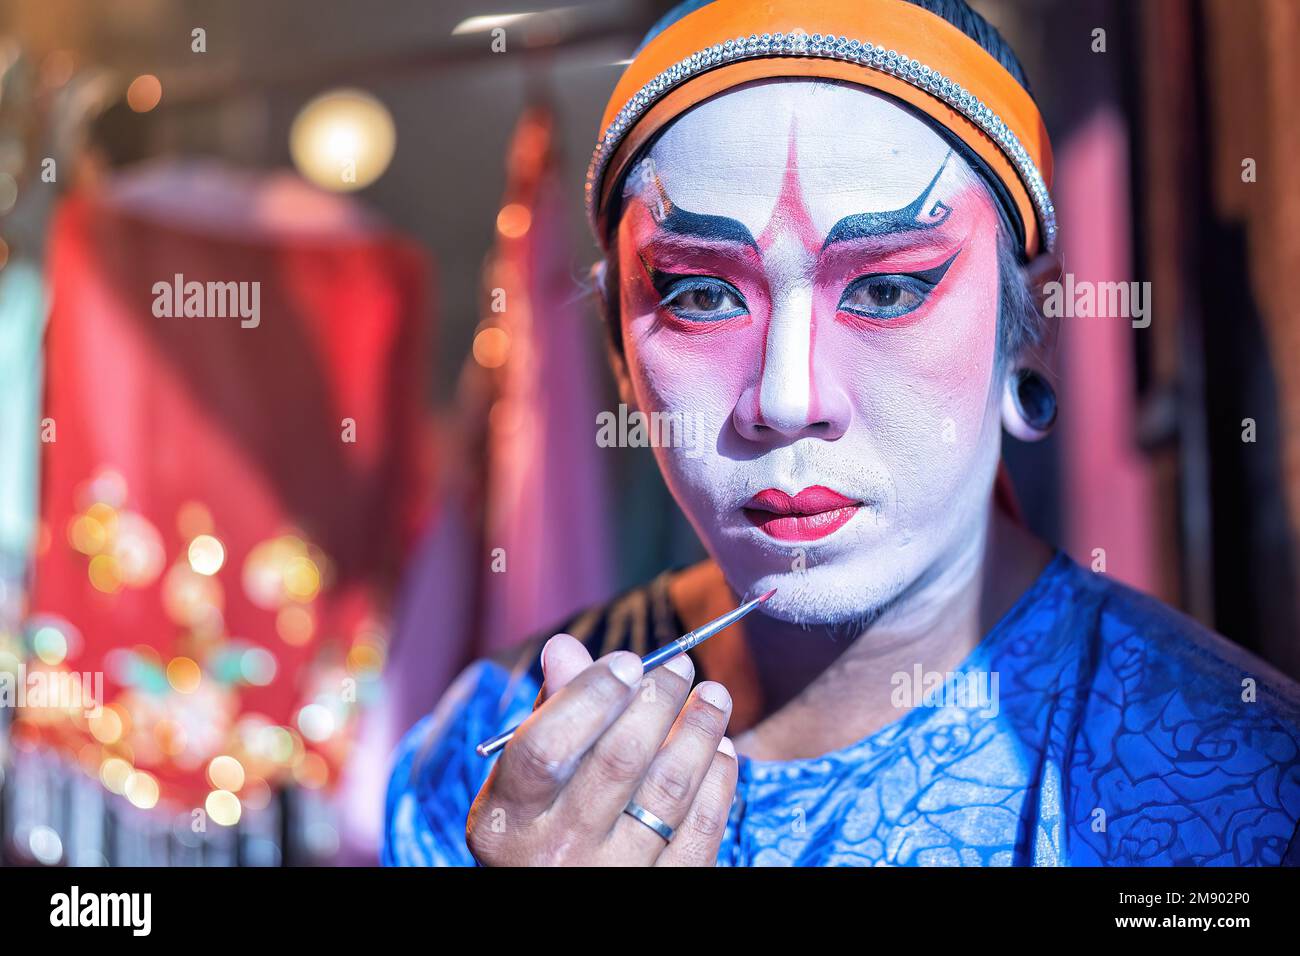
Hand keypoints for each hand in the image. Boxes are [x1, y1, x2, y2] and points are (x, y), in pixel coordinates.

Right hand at [466, 633, 736, 865]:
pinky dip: (717, 781)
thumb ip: (550, 714)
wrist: (558, 900)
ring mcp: (611, 876)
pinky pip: (702, 829)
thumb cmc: (540, 829)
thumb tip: (564, 647)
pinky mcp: (663, 888)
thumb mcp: (524, 783)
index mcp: (508, 822)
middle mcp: (556, 854)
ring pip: (668, 791)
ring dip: (698, 732)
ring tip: (714, 695)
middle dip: (657, 701)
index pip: (547, 747)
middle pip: (617, 760)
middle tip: (680, 665)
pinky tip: (720, 750)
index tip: (628, 661)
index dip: (592, 696)